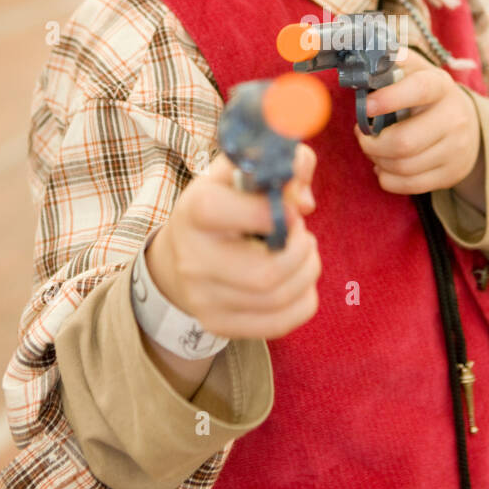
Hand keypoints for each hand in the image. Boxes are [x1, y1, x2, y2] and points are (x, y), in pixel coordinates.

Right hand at [145, 142, 321, 341]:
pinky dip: (304, 300)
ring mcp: (203, 298)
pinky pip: (280, 323)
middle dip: (301, 251)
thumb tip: (303, 199)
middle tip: (302, 233)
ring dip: (307, 272)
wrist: (181, 256)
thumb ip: (280, 164)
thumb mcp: (242, 173)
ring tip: (303, 252)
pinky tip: (298, 279)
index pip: (225, 213)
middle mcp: (193, 259)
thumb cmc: (224, 205)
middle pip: (265, 274)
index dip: (273, 211)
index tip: (292, 207)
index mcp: (195, 211)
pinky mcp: (218, 324)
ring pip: (278, 299)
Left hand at [353, 48, 483, 197]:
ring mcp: (456, 149)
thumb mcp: (415, 72)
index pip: (419, 89)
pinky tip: (385, 166)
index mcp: (441, 86)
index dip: (389, 98)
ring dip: (377, 160)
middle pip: (404, 142)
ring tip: (374, 150)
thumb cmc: (428, 96)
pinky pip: (408, 185)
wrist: (469, 125)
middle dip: (372, 143)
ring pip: (403, 167)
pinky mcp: (452, 174)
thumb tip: (361, 64)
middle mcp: (455, 117)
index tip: (366, 107)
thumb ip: (391, 64)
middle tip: (363, 136)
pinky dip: (387, 178)